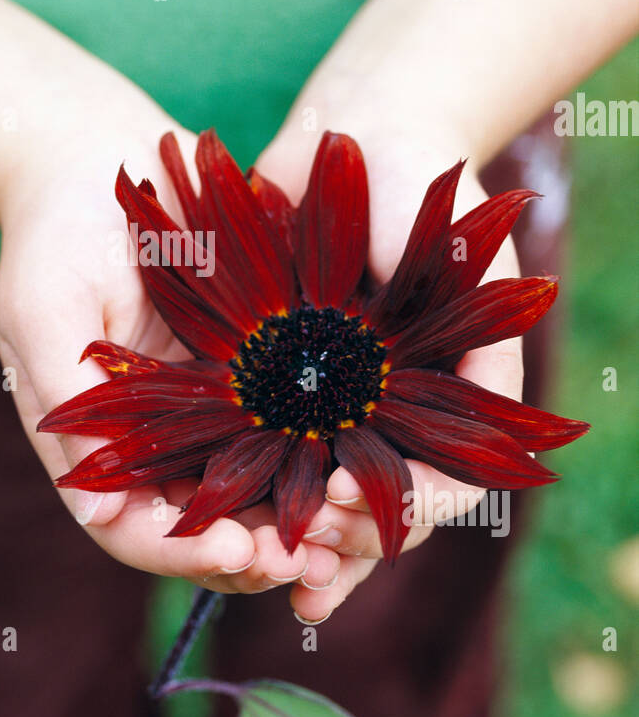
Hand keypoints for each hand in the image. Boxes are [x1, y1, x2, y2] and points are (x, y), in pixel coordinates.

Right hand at [0, 97, 341, 595]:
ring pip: (249, 499)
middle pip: (199, 532)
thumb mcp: (45, 309)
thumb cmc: (58, 232)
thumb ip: (65, 400)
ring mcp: (199, 416)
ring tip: (344, 543)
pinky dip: (313, 468)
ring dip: (293, 530)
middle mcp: (148, 444)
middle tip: (310, 564)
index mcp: (92, 444)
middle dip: (252, 557)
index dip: (184, 554)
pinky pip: (282, 439)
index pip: (133, 529)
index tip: (240, 548)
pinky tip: (354, 473)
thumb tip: (96, 509)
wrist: (100, 161)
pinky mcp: (244, 381)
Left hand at [256, 122, 523, 623]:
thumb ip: (467, 308)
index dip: (401, 511)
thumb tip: (480, 379)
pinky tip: (236, 538)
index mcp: (452, 398)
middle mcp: (398, 414)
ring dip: (305, 549)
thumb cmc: (414, 183)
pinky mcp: (283, 394)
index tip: (339, 500)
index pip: (443, 486)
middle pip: (382, 515)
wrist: (349, 140)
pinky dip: (262, 506)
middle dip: (344, 546)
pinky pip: (275, 467)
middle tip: (300, 560)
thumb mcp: (460, 244)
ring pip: (328, 507)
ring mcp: (342, 408)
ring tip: (272, 576)